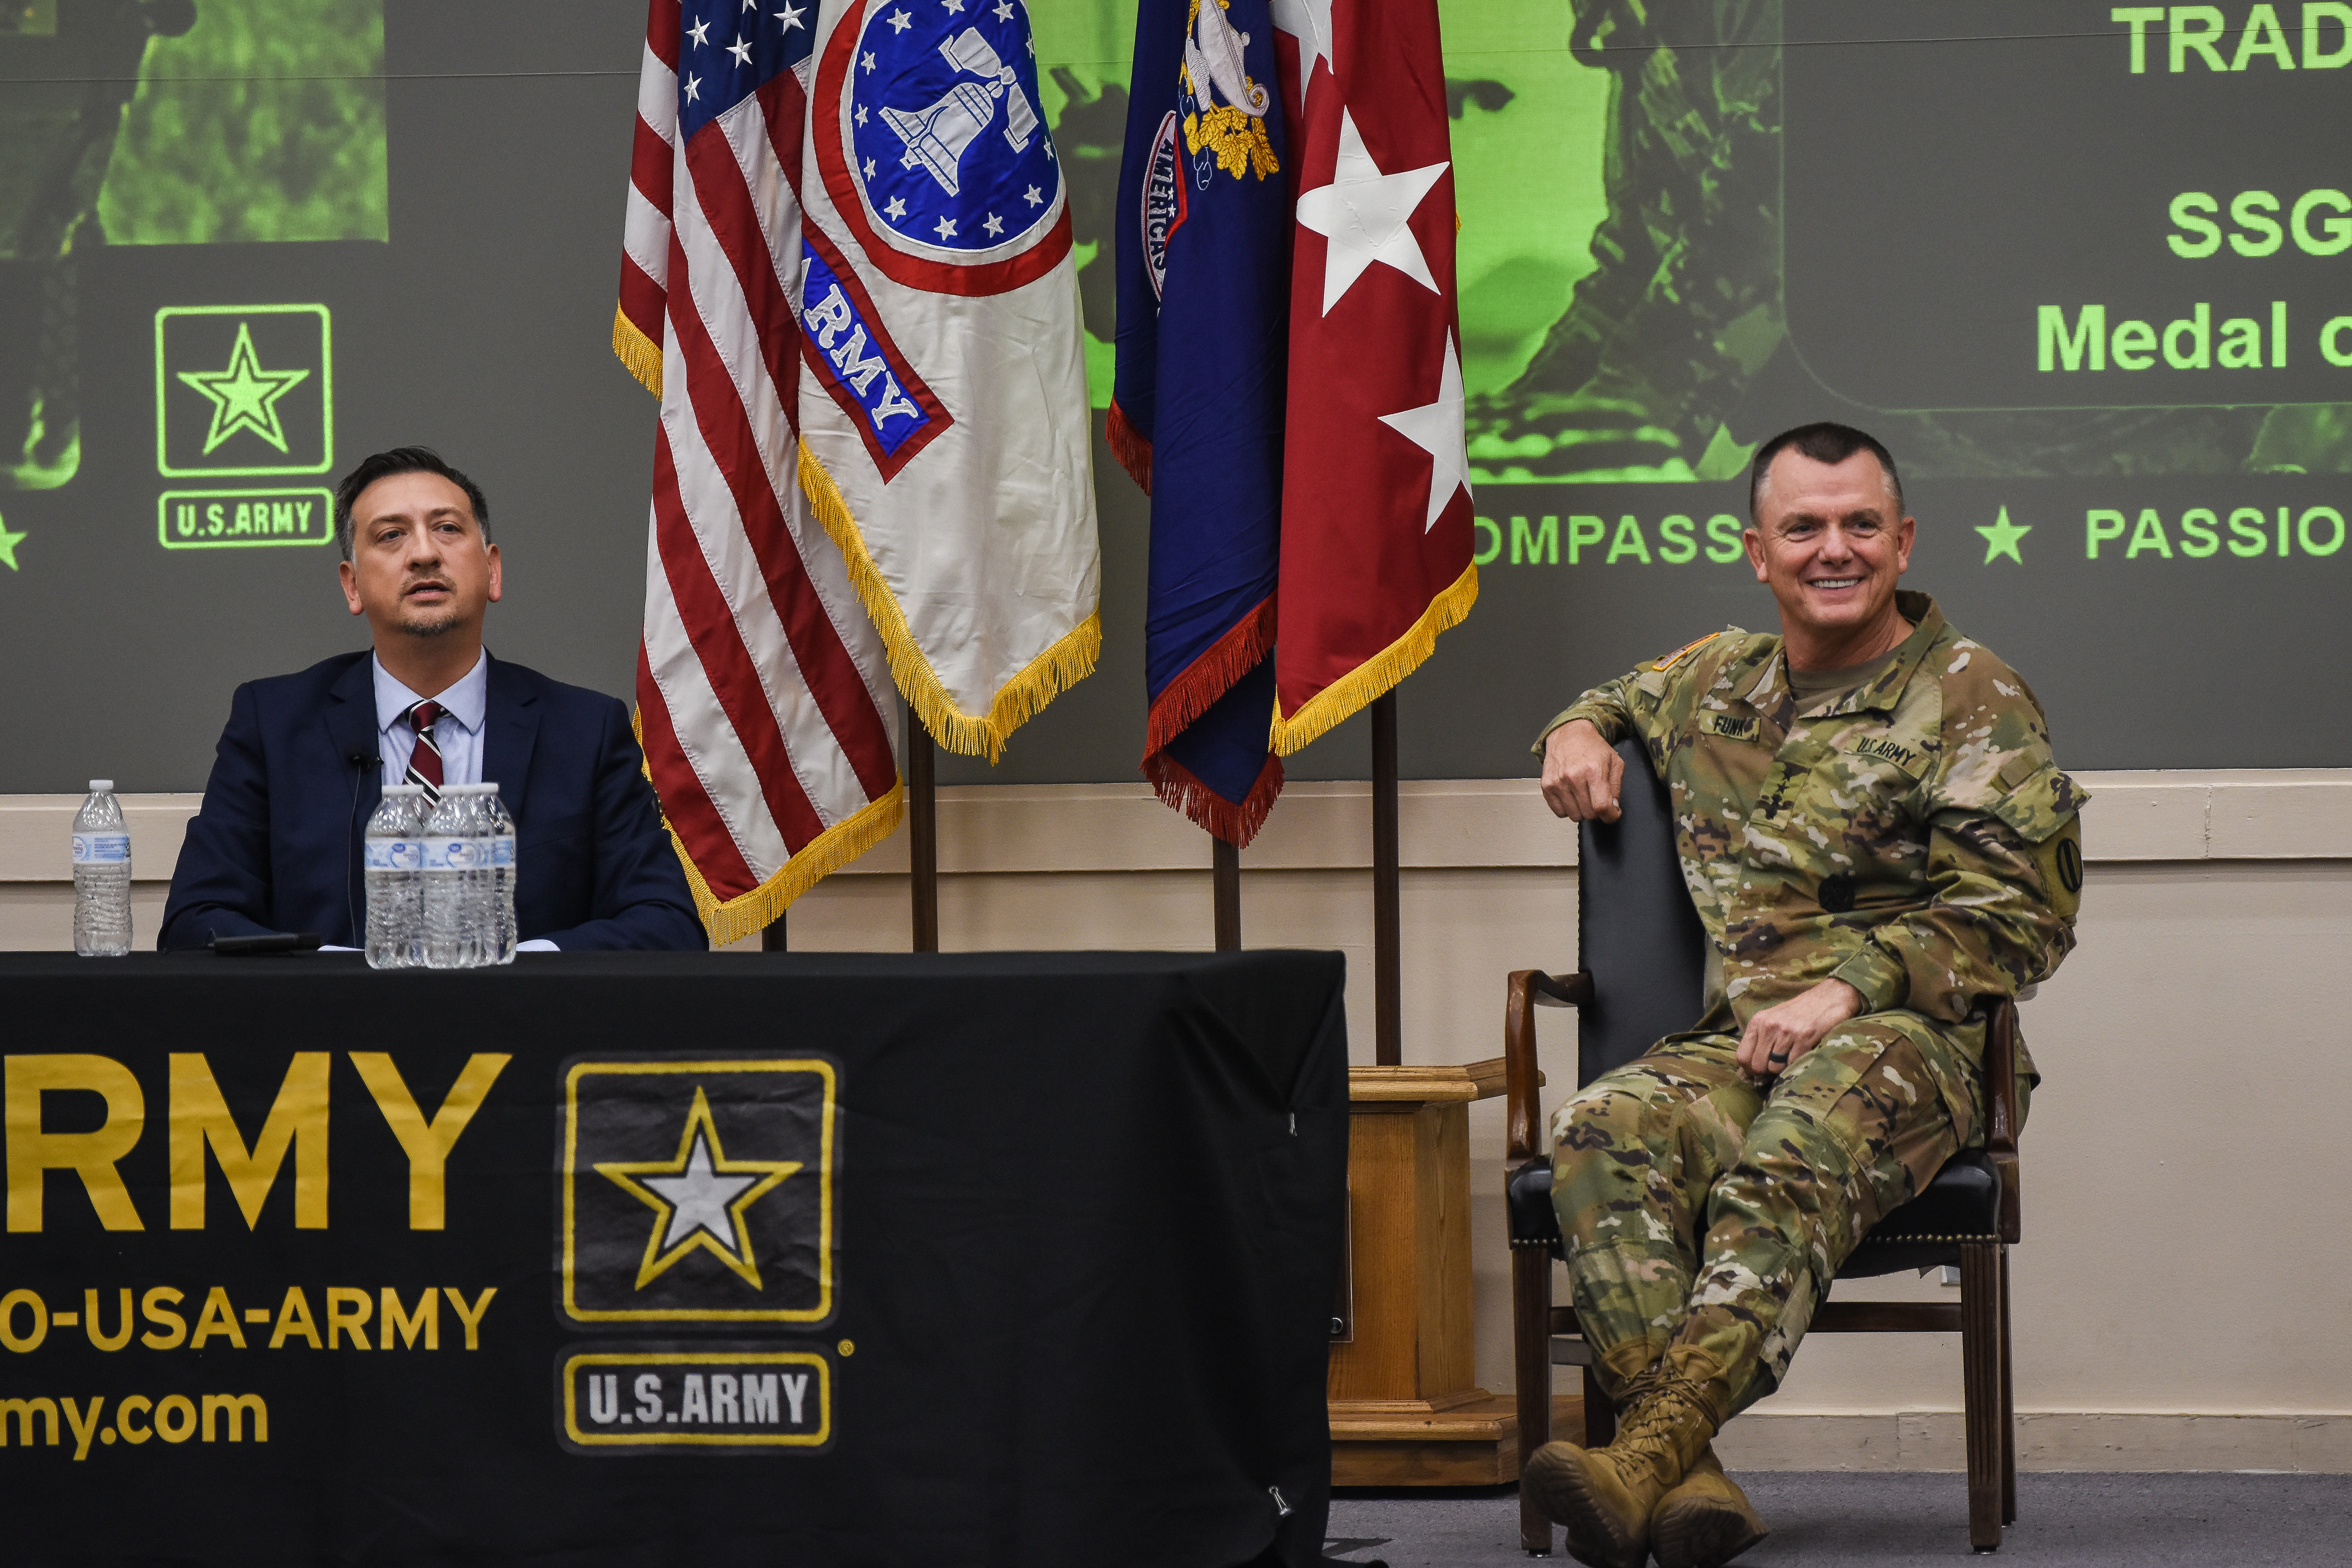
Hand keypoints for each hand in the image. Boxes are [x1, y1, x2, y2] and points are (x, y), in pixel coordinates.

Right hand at [1541, 720, 1623, 821]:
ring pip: (1574, 815)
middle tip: (1596, 798)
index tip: (1611, 813)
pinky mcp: (1547, 786)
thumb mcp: (1614, 761)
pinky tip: (1571, 796)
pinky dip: (1567, 808)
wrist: (1569, 734)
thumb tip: (1613, 807)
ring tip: (1583, 795)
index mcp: (1593, 770)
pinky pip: (1559, 811)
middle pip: (1589, 813)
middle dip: (1596, 810)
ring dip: (1581, 810)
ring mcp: (1558, 782)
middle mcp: (1573, 777)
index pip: (1602, 806)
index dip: (1610, 815)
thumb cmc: (1592, 747)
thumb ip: (1616, 786)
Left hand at [1736, 978, 1864, 1076]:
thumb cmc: (1799, 1011)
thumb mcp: (1773, 1018)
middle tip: (1779, 1064)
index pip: (1742, 1057)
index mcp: (1758, 1021)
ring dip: (1784, 1068)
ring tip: (1792, 1056)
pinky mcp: (1805, 1037)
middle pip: (1758, 1066)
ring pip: (1775, 1068)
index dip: (1750, 1069)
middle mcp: (1769, 1026)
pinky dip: (1798, 1064)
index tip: (1761, 1070)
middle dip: (1767, 1071)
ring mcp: (1787, 1032)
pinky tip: (1803, 1053)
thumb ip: (1760, 1038)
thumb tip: (1750, 1066)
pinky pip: (1793, 1064)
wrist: (1830, 996)